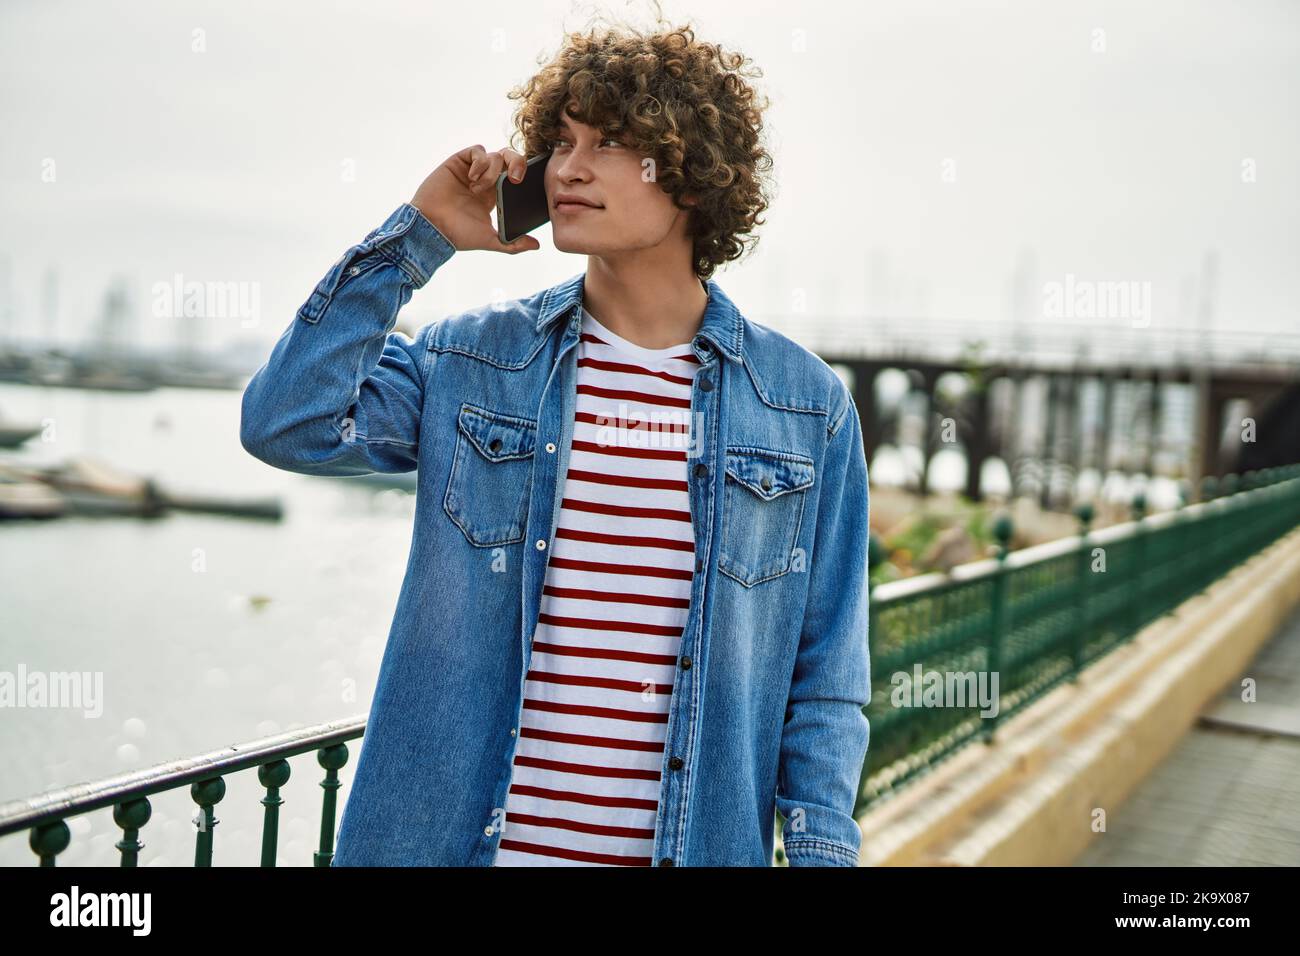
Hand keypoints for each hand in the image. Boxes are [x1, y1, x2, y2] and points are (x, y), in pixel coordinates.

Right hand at [410, 145, 540, 253]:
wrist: (432, 227)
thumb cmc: (458, 234)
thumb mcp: (491, 240)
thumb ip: (513, 244)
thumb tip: (536, 246)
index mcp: (496, 194)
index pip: (516, 175)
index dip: (524, 175)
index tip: (525, 185)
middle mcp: (486, 179)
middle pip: (510, 158)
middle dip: (517, 164)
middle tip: (516, 180)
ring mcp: (473, 169)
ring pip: (495, 155)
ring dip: (492, 171)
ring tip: (478, 189)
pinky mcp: (460, 161)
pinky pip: (478, 150)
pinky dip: (480, 161)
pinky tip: (473, 177)